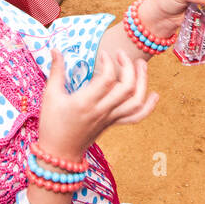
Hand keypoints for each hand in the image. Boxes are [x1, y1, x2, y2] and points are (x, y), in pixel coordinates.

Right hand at [37, 50, 158, 159]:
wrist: (59, 154)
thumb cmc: (52, 125)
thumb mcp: (50, 96)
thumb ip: (56, 71)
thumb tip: (54, 49)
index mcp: (85, 103)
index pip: (107, 79)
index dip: (109, 62)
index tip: (103, 54)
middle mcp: (102, 111)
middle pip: (127, 88)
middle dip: (129, 66)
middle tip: (121, 54)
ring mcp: (110, 118)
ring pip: (136, 101)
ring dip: (143, 81)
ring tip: (141, 65)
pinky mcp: (113, 124)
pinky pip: (136, 117)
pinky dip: (148, 107)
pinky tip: (154, 95)